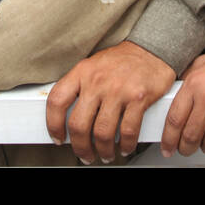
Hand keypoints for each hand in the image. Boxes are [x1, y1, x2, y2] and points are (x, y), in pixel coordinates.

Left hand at [45, 41, 175, 163]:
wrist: (151, 49)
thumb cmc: (121, 61)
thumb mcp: (93, 66)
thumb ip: (79, 86)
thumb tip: (67, 116)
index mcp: (82, 72)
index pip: (56, 100)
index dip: (53, 124)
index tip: (58, 137)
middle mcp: (97, 81)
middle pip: (78, 124)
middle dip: (80, 147)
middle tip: (85, 154)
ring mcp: (118, 90)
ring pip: (102, 133)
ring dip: (103, 150)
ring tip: (105, 154)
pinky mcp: (138, 98)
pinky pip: (127, 131)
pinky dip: (126, 145)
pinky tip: (125, 146)